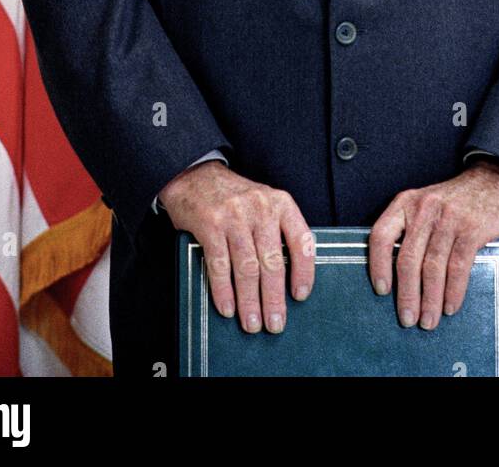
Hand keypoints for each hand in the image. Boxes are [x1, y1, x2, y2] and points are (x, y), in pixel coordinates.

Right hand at [158, 161, 314, 334]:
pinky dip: (224, 290)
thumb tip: (286, 280)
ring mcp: (234, 215)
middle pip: (272, 262)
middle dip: (274, 298)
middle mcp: (260, 207)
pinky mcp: (210, 224)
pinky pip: (219, 265)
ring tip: (252, 323)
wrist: (195, 176)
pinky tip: (228, 307)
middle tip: (275, 323)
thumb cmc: (235, 198)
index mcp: (280, 203)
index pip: (301, 240)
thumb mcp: (263, 203)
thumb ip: (276, 231)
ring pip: (247, 267)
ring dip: (249, 301)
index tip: (300, 295)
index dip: (304, 271)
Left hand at [368, 158, 498, 330]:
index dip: (378, 265)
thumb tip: (400, 277)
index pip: (381, 235)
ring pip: (432, 267)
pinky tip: (451, 306)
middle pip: (408, 259)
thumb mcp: (427, 205)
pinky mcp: (472, 228)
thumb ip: (413, 231)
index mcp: (406, 203)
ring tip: (429, 320)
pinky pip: (458, 266)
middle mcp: (424, 209)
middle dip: (407, 295)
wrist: (497, 180)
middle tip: (408, 319)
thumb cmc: (457, 200)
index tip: (381, 290)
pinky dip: (453, 291)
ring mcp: (448, 218)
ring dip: (430, 300)